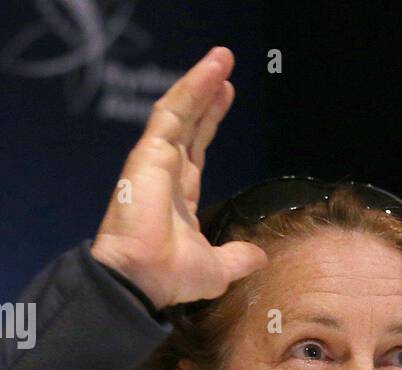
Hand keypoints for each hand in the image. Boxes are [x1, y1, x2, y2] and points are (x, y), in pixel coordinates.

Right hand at [91, 46, 267, 309]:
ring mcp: (155, 160)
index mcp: (179, 198)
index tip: (224, 99)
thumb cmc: (170, 276)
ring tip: (221, 59)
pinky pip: (173, 113)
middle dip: (207, 96)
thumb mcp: (217, 268)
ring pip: (181, 112)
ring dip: (201, 83)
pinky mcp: (150, 152)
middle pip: (190, 125)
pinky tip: (210, 72)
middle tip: (224, 71)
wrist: (142, 279)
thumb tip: (260, 257)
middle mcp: (166, 174)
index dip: (210, 123)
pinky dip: (192, 90)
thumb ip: (237, 258)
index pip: (196, 150)